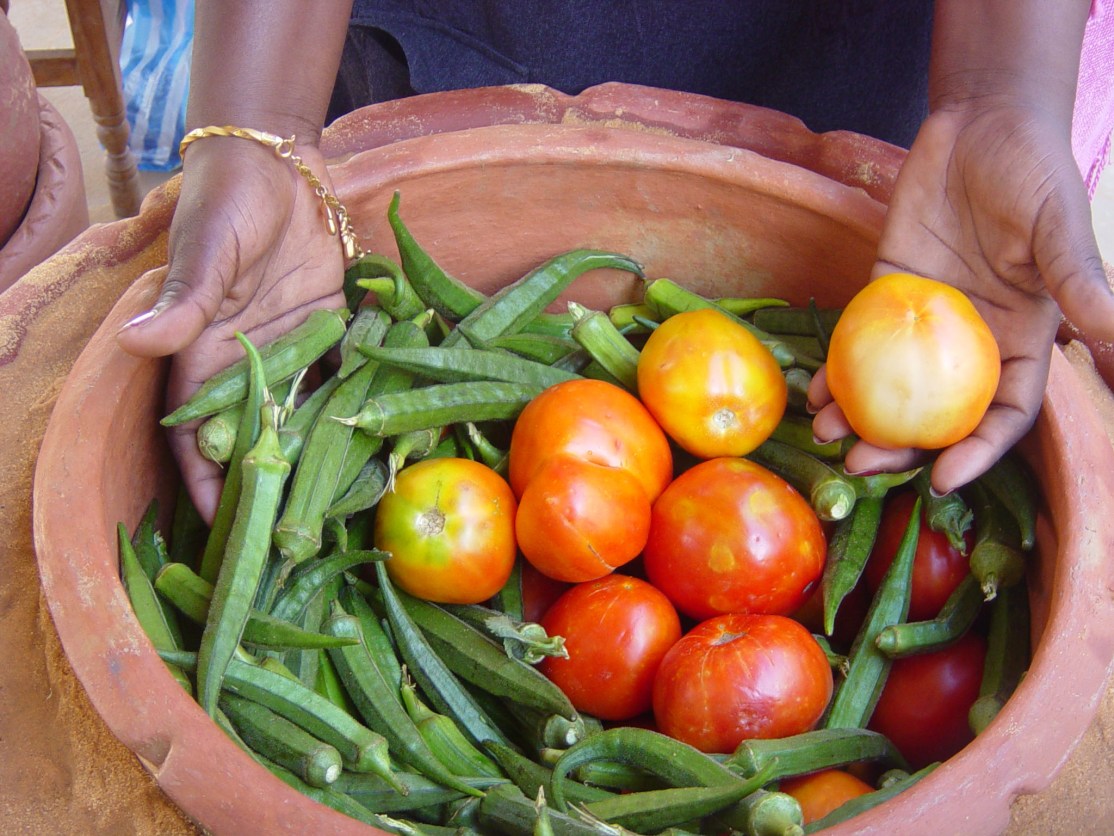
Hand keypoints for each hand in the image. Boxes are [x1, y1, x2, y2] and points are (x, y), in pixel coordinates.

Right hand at [116, 137, 346, 521]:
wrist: (278, 168)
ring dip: (320, 458)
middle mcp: (250, 366)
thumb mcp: (204, 252)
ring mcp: (293, 352)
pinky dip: (359, 407)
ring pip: (304, 417)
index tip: (225, 527)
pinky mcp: (332, 333)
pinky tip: (382, 448)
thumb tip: (137, 341)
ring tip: (341, 512)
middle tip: (296, 542)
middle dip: (272, 487)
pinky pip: (345, 377)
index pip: (198, 435)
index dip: (207, 481)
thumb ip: (183, 301)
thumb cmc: (226, 205)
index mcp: (205, 357)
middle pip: (257, 439)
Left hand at [809, 101, 1113, 493]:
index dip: (978, 453)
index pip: (1003, 414)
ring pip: (890, 387)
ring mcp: (923, 322)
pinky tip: (812, 391)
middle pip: (936, 413)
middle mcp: (970, 341)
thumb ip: (1077, 278)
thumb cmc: (1033, 168)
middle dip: (902, 448)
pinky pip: (857, 342)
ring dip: (858, 418)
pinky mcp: (884, 293)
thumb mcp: (1059, 222)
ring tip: (826, 435)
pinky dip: (837, 370)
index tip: (942, 481)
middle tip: (861, 464)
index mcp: (1021, 338)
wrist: (980, 122)